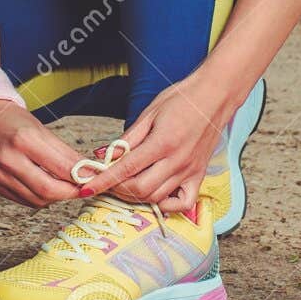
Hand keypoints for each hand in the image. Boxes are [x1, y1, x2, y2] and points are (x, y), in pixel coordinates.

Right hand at [0, 100, 86, 208]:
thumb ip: (64, 153)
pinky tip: (45, 186)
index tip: (94, 179)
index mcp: (23, 140)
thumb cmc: (15, 121)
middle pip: (48, 190)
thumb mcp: (42, 130)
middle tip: (82, 188)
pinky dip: (40, 198)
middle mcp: (8, 159)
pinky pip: (25, 201)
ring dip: (56, 197)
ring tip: (64, 185)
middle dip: (70, 192)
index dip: (81, 178)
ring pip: (38, 200)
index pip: (60, 168)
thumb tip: (87, 172)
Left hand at [78, 74, 248, 216]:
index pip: (126, 169)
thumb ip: (128, 138)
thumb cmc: (182, 98)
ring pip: (157, 197)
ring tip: (125, 185)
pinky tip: (155, 194)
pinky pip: (183, 202)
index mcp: (162, 143)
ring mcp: (190, 171)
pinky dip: (166, 205)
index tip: (85, 188)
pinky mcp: (200, 175)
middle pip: (140, 189)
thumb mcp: (149, 113)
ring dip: (136, 196)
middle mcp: (177, 162)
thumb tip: (103, 155)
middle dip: (117, 190)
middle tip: (106, 182)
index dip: (103, 181)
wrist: (215, 94)